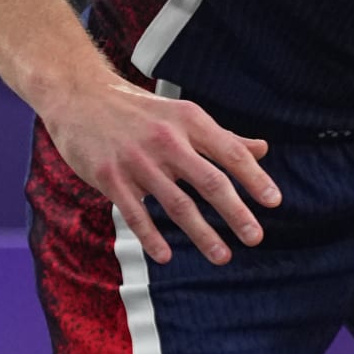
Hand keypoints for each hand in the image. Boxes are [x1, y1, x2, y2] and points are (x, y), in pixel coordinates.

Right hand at [47, 78, 280, 267]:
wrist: (79, 97)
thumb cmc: (138, 111)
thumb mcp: (182, 115)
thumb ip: (222, 136)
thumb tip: (262, 150)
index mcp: (189, 121)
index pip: (231, 152)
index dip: (255, 178)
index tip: (274, 202)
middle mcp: (167, 140)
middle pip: (210, 181)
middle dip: (236, 213)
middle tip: (255, 238)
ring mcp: (138, 160)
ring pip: (177, 204)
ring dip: (202, 234)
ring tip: (222, 256)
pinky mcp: (110, 177)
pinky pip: (136, 214)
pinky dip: (152, 237)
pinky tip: (166, 257)